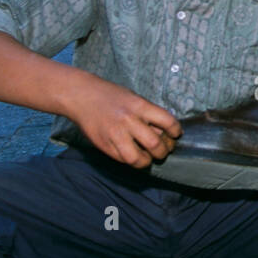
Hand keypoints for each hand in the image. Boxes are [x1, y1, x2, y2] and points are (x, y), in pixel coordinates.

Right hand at [67, 77, 181, 168]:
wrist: (81, 96)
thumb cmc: (111, 96)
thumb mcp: (134, 98)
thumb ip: (148, 114)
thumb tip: (165, 132)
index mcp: (139, 106)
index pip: (167, 121)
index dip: (175, 131)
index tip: (176, 134)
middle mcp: (128, 120)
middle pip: (155, 144)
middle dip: (164, 151)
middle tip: (163, 150)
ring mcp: (115, 135)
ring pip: (138, 158)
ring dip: (147, 161)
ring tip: (148, 157)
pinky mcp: (104, 145)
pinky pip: (122, 160)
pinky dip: (131, 161)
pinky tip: (133, 155)